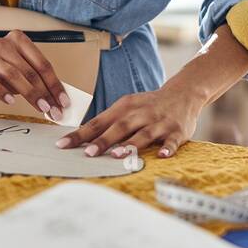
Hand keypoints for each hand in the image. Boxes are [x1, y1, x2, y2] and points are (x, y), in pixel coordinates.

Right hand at [0, 30, 69, 120]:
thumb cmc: (1, 72)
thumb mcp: (21, 71)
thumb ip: (37, 79)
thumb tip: (58, 98)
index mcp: (19, 40)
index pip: (42, 63)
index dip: (54, 83)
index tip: (62, 100)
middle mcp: (3, 44)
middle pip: (29, 70)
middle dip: (44, 92)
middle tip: (52, 108)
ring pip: (13, 74)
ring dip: (29, 93)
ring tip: (39, 107)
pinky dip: (3, 92)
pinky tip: (11, 101)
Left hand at [55, 85, 203, 158]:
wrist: (184, 92)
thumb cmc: (149, 105)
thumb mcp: (128, 108)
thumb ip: (109, 123)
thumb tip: (83, 139)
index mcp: (125, 107)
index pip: (99, 121)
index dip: (81, 134)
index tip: (63, 144)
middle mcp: (141, 113)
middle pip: (120, 127)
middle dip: (103, 140)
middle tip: (88, 153)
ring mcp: (159, 122)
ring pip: (144, 134)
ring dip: (131, 145)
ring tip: (117, 155)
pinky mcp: (177, 130)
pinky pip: (172, 140)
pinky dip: (168, 148)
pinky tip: (162, 156)